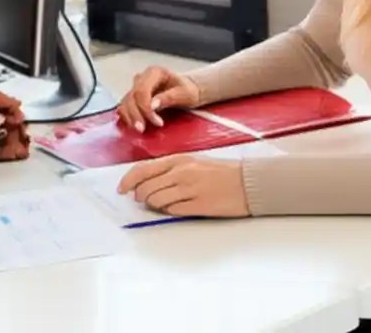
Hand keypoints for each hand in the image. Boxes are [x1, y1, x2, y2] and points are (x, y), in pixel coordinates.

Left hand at [0, 89, 29, 165]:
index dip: (16, 115)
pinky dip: (6, 152)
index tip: (21, 122)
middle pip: (6, 125)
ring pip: (3, 139)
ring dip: (14, 142)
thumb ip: (0, 99)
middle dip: (18, 131)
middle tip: (24, 138)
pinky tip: (13, 154)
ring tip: (21, 149)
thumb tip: (17, 103)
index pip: (6, 109)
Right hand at [116, 65, 199, 132]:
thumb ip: (168, 98)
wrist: (187, 91)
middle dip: (136, 115)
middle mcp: (142, 78)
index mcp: (154, 72)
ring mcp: (136, 87)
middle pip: (132, 97)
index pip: (142, 90)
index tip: (158, 122)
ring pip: (125, 102)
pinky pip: (125, 107)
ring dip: (130, 117)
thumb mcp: (185, 93)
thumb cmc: (188, 91)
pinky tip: (133, 125)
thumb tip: (152, 105)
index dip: (146, 108)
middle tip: (142, 130)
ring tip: (139, 130)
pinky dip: (127, 117)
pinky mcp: (134, 97)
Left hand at [117, 155, 248, 217]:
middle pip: (146, 188)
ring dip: (155, 205)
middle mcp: (181, 173)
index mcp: (178, 160)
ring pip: (156, 201)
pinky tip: (178, 208)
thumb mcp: (194, 162)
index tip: (121, 189)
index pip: (143, 169)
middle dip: (141, 197)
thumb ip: (170, 170)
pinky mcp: (198, 206)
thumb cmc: (222, 172)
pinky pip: (172, 211)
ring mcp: (189, 190)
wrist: (249, 182)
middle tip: (145, 200)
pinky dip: (170, 211)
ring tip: (165, 203)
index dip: (128, 181)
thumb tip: (147, 183)